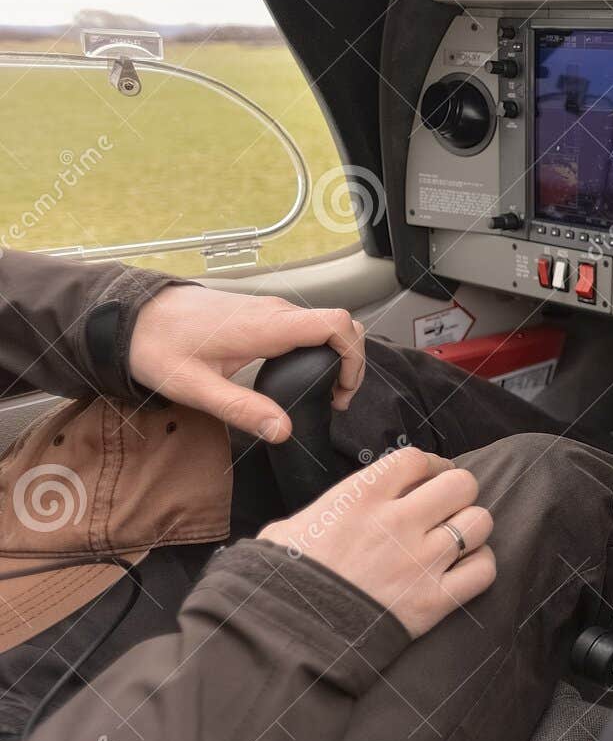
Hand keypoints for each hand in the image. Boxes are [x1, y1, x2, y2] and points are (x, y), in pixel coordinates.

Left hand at [128, 285, 365, 442]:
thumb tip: (282, 431)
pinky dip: (316, 350)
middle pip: (339, 325)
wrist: (130, 313)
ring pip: (324, 325)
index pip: (337, 324)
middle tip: (335, 400)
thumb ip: (241, 409)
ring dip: (334, 356)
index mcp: (266, 326)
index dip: (354, 357)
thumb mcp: (194, 387)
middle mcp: (274, 311)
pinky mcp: (259, 313)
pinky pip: (304, 326)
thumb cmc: (157, 346)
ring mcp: (268, 309)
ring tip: (321, 393)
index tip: (341, 391)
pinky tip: (298, 376)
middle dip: (350, 363)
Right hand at [259, 447, 495, 637]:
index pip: (416, 459)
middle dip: (457, 493)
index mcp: (360, 497)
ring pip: (479, 522)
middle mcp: (397, 522)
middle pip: (461, 484)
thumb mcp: (292, 527)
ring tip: (456, 537)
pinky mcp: (434, 601)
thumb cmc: (283, 580)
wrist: (286, 635)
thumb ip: (332, 507)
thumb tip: (348, 503)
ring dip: (472, 527)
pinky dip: (480, 566)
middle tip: (446, 508)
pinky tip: (464, 569)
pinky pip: (484, 570)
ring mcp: (420, 561)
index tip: (429, 477)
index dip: (430, 465)